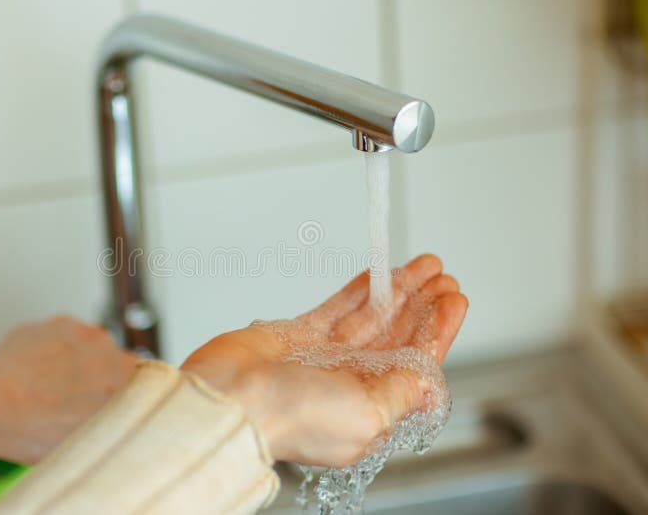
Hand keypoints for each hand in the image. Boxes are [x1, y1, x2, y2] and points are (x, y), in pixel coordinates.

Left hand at [0, 316, 137, 463]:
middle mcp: (108, 344)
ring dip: (75, 363)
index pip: (140, 379)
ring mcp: (79, 329)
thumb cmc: (35, 431)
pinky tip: (33, 375)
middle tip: (73, 404)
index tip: (107, 405)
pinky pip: (62, 338)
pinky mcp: (53, 323)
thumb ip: (114, 420)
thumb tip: (120, 420)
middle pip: (112, 361)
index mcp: (125, 373)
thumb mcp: (89, 440)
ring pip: (86, 348)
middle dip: (97, 378)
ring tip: (48, 391)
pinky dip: (52, 352)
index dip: (122, 393)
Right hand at [182, 254, 467, 467]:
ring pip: (372, 317)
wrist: (230, 399)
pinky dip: (360, 289)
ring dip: (398, 290)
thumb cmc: (290, 417)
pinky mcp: (297, 335)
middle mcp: (349, 382)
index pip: (416, 363)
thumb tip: (430, 383)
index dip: (438, 329)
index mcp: (370, 407)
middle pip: (398, 335)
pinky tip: (379, 273)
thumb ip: (402, 396)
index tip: (454, 299)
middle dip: (423, 305)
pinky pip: (338, 307)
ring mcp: (323, 357)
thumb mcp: (367, 416)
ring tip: (423, 265)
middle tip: (443, 276)